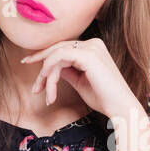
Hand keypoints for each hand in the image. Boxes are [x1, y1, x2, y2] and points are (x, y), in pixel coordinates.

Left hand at [20, 37, 139, 120]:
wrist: (119, 107)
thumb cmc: (103, 98)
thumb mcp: (80, 81)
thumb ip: (67, 71)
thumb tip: (52, 67)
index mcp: (93, 47)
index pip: (63, 48)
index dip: (44, 56)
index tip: (29, 65)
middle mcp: (93, 43)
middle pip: (57, 49)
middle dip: (41, 65)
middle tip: (33, 85)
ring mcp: (91, 47)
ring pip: (56, 55)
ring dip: (46, 76)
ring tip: (44, 94)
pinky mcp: (87, 54)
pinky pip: (59, 58)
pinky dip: (51, 71)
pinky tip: (48, 85)